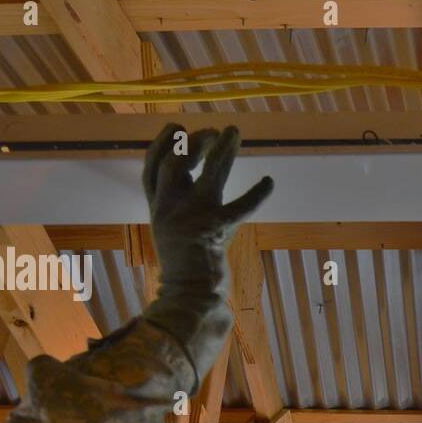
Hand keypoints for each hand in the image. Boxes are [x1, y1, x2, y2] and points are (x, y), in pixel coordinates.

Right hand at [143, 124, 273, 282]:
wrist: (189, 295)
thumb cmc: (185, 262)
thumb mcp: (170, 227)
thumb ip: (176, 199)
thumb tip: (194, 167)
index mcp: (158, 208)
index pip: (152, 167)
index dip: (161, 143)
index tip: (177, 127)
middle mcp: (170, 209)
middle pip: (177, 163)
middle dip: (194, 142)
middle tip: (213, 131)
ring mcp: (194, 218)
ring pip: (207, 174)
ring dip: (223, 150)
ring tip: (233, 131)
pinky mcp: (217, 230)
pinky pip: (241, 206)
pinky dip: (257, 193)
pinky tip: (269, 181)